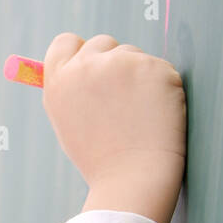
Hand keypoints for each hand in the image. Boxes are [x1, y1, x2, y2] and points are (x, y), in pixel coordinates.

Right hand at [42, 32, 186, 222]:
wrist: (132, 179)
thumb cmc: (101, 160)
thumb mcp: (69, 123)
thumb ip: (70, 90)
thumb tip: (79, 66)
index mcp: (59, 81)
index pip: (66, 42)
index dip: (81, 53)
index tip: (94, 67)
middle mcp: (86, 66)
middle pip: (103, 43)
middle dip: (115, 63)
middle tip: (124, 101)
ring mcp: (121, 64)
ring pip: (135, 56)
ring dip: (140, 77)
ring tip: (139, 116)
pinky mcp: (154, 67)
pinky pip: (161, 70)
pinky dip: (163, 89)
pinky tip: (157, 116)